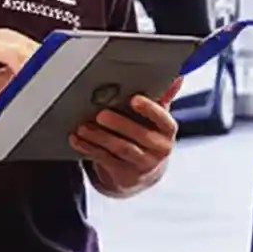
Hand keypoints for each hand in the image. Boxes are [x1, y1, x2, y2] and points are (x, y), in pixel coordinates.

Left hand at [69, 78, 181, 194]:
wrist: (141, 171)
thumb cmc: (147, 135)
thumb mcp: (156, 117)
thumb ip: (162, 97)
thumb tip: (176, 77)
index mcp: (167, 130)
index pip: (163, 119)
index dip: (150, 109)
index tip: (135, 99)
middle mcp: (159, 149)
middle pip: (140, 135)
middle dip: (119, 124)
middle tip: (100, 114)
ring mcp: (143, 164)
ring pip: (120, 148)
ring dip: (99, 137)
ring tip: (83, 127)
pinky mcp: (124, 174)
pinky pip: (105, 159)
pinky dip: (88, 148)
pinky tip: (77, 139)